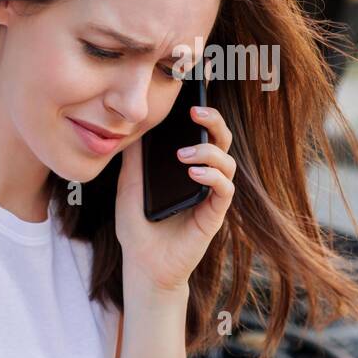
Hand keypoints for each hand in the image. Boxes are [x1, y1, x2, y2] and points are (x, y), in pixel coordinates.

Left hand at [114, 103, 235, 294]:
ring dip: (209, 151)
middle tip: (196, 111)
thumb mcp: (129, 186)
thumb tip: (132, 126)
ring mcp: (210, 195)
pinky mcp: (214, 214)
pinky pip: (225, 189)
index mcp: (185, 167)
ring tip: (184, 155)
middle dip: (214, 121)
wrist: (143, 265)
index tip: (193, 93)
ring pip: (228, 162)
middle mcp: (203, 177)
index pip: (200, 133)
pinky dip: (213, 176)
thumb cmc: (137, 228)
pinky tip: (194, 173)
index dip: (203, 112)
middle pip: (221, 140)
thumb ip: (134, 160)